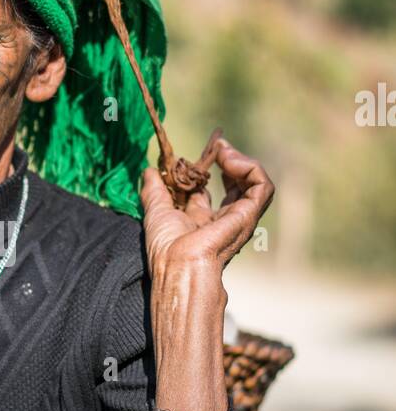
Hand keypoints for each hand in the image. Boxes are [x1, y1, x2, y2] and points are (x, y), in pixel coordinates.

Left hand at [141, 135, 274, 282]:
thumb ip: (154, 191)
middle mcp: (223, 219)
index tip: (196, 154)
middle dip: (229, 160)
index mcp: (201, 220)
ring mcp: (239, 217)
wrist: (178, 263)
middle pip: (236, 183)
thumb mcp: (157, 211)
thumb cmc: (166, 246)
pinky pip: (262, 185)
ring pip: (255, 182)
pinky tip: (228, 161)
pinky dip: (249, 167)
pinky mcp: (248, 214)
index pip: (210, 190)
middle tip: (217, 147)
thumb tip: (149, 171)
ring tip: (223, 152)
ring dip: (241, 161)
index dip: (205, 168)